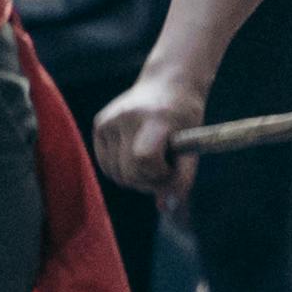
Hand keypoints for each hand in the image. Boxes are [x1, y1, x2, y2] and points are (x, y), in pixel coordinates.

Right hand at [89, 77, 194, 200]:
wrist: (168, 83)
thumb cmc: (185, 117)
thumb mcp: (192, 144)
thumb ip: (182, 178)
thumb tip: (165, 208)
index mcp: (154, 118)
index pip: (144, 159)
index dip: (158, 173)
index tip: (170, 167)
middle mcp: (126, 117)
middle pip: (128, 172)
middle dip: (148, 180)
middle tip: (164, 168)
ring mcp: (109, 120)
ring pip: (115, 174)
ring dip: (134, 177)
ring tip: (151, 160)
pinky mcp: (99, 124)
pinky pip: (106, 165)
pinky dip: (122, 169)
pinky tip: (135, 155)